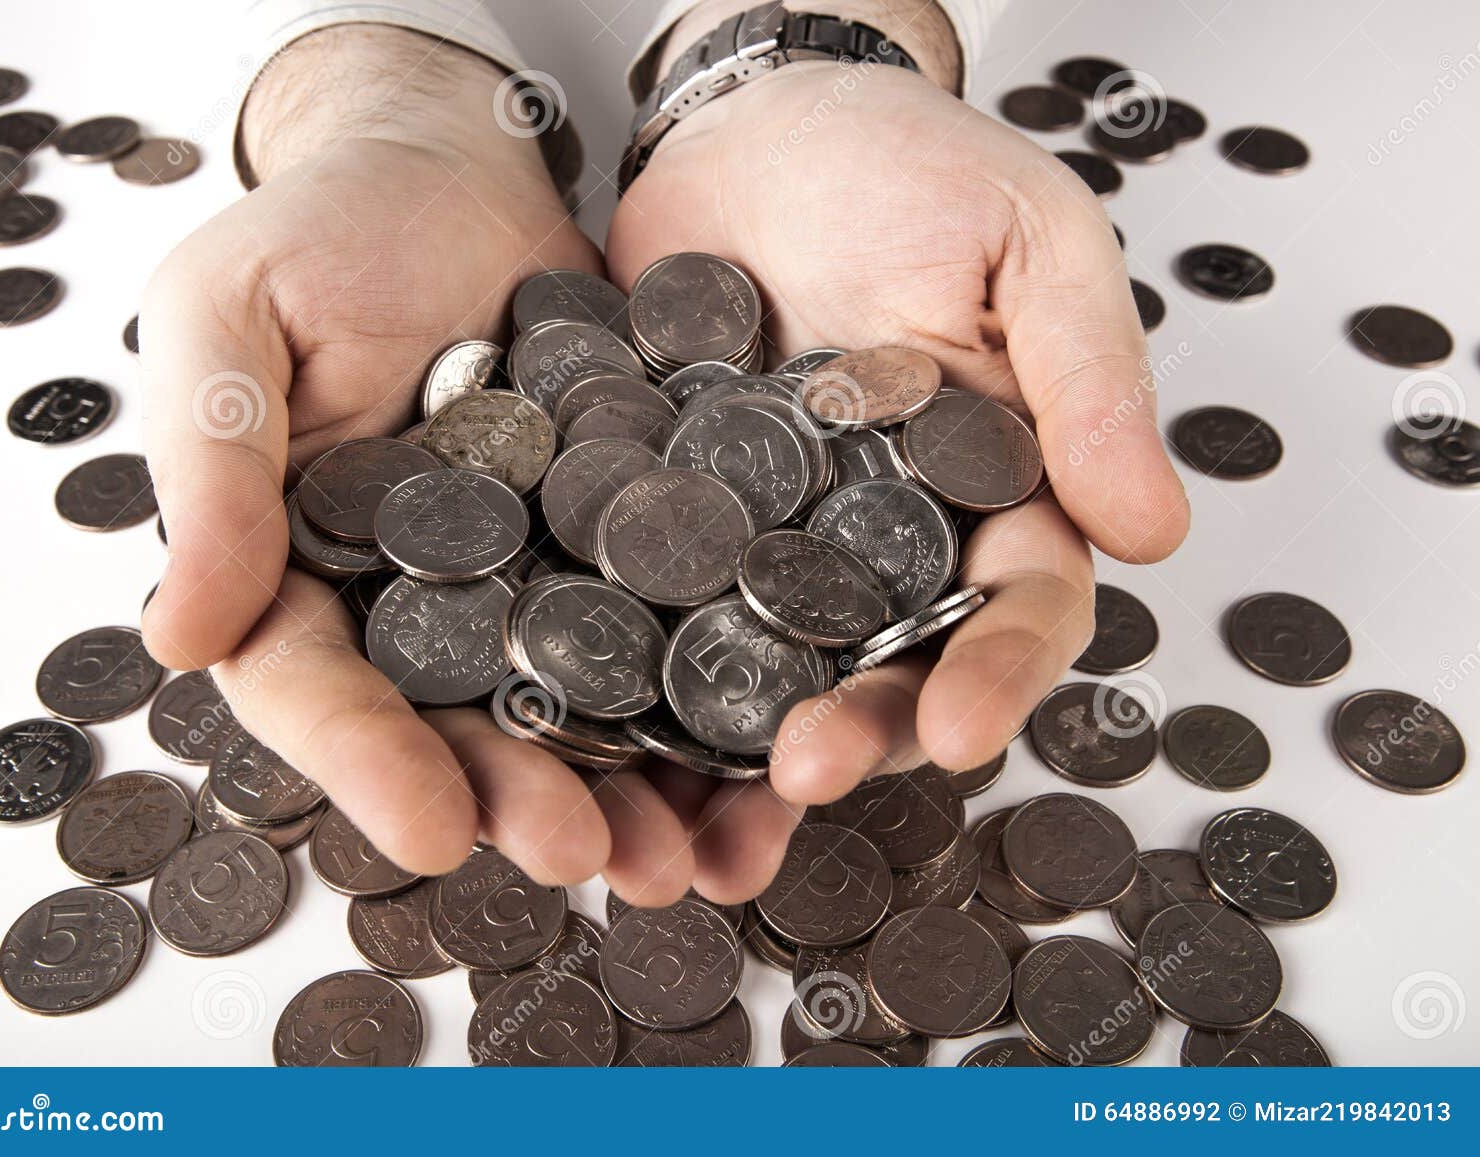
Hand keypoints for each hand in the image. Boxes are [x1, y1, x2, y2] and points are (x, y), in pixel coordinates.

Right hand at [140, 26, 751, 901]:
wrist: (451, 174)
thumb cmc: (320, 232)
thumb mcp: (230, 322)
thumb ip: (212, 468)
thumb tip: (177, 635)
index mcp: (302, 572)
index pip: (321, 686)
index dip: (371, 764)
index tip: (434, 832)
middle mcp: (417, 601)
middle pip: (463, 724)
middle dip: (523, 798)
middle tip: (591, 856)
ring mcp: (528, 579)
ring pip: (574, 701)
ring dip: (627, 783)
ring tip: (685, 850)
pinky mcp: (622, 541)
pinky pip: (667, 620)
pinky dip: (710, 686)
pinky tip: (761, 746)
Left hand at [608, 12, 1189, 808]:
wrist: (751, 123)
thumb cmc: (910, 162)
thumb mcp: (1028, 243)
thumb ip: (1087, 379)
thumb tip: (1154, 531)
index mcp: (989, 491)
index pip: (1013, 605)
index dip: (993, 674)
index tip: (957, 731)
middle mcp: (883, 542)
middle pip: (885, 667)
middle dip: (856, 731)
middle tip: (803, 773)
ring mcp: (769, 543)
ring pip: (766, 673)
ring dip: (738, 762)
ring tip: (698, 838)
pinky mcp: (668, 525)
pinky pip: (649, 613)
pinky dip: (628, 683)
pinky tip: (595, 744)